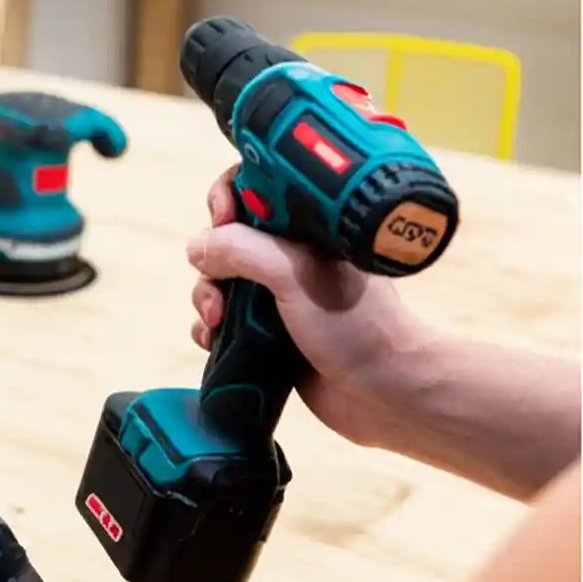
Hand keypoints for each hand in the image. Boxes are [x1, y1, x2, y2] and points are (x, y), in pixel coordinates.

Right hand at [185, 166, 434, 447]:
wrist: (385, 392)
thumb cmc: (355, 325)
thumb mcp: (296, 274)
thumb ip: (242, 250)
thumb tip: (197, 248)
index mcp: (306, 228)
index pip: (254, 189)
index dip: (227, 198)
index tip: (221, 219)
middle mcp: (291, 256)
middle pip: (226, 240)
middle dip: (210, 263)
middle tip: (219, 290)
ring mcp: (278, 296)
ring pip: (219, 283)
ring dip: (205, 299)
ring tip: (217, 323)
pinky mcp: (268, 333)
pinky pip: (222, 322)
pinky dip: (209, 330)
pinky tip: (213, 341)